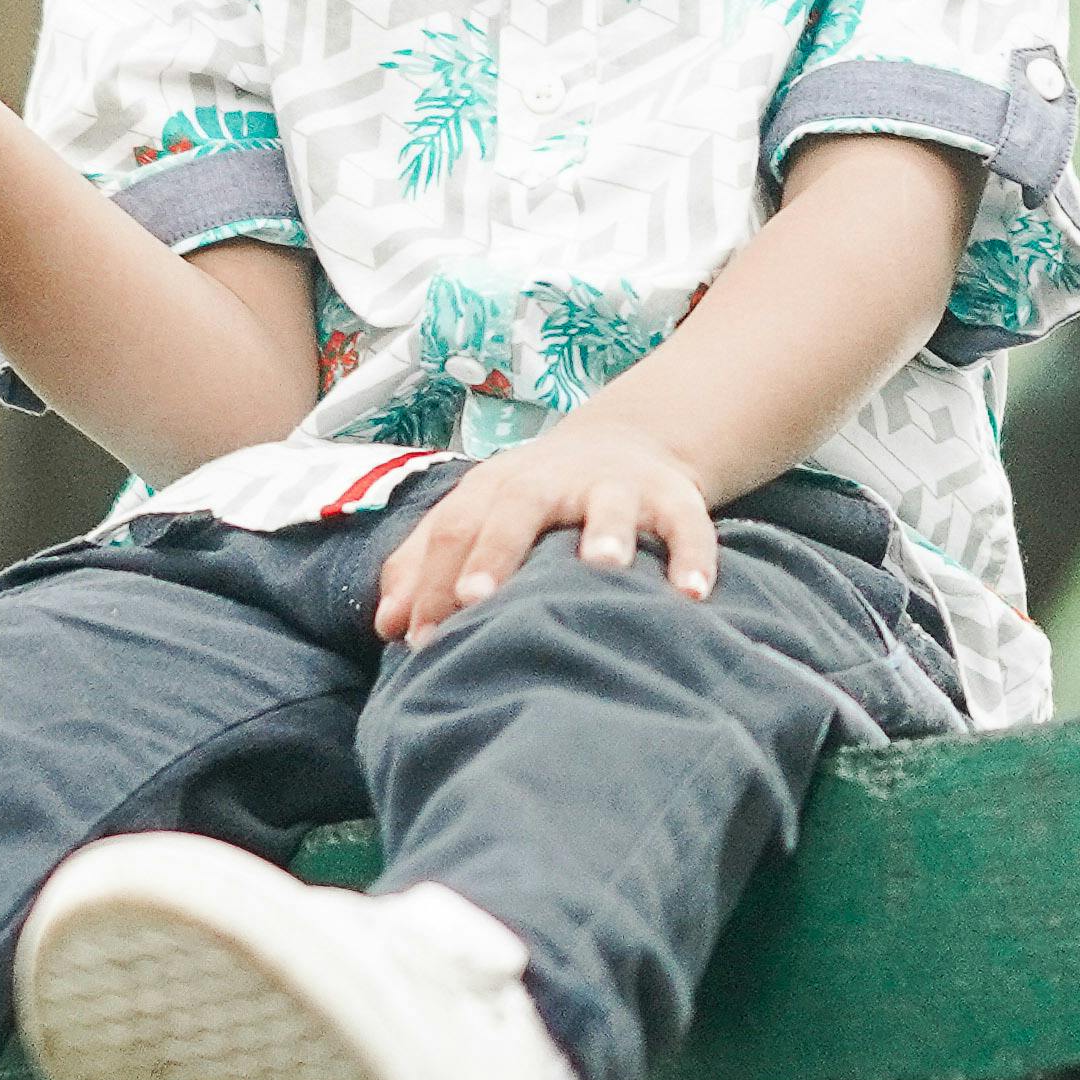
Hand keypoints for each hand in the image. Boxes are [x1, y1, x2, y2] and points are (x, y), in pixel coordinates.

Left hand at [373, 418, 720, 641]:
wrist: (625, 442)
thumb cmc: (533, 499)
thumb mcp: (478, 516)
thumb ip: (426, 565)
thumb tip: (387, 626)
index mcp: (497, 486)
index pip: (454, 527)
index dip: (432, 579)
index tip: (420, 637)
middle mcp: (552, 479)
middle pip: (518, 508)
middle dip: (497, 551)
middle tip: (478, 598)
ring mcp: (616, 485)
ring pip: (609, 504)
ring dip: (606, 532)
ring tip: (601, 566)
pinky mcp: (673, 497)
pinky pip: (687, 524)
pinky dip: (692, 555)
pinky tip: (691, 594)